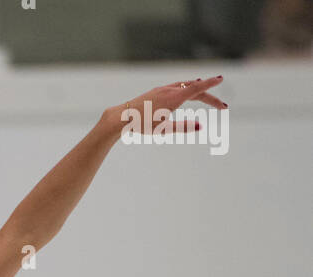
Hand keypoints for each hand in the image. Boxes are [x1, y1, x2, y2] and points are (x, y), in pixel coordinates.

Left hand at [105, 75, 227, 134]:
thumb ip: (183, 127)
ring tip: (206, 90)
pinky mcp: (156, 92)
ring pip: (185, 86)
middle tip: (222, 106)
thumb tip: (201, 127)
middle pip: (195, 89)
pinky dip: (186, 88)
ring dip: (198, 89)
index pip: (197, 88)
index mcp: (174, 98)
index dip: (211, 85)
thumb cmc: (142, 125)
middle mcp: (169, 90)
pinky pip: (176, 87)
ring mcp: (162, 90)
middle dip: (209, 97)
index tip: (221, 79)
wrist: (121, 117)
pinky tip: (185, 90)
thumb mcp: (164, 130)